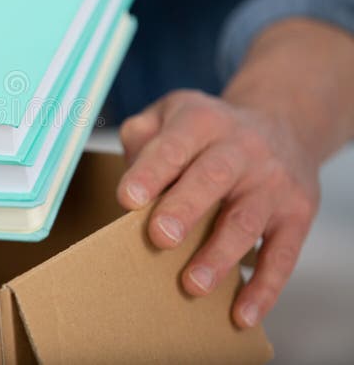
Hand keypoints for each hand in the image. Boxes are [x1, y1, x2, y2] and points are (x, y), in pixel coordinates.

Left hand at [116, 89, 319, 328]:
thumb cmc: (208, 130)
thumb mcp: (172, 113)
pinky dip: (263, 288)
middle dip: (185, 208)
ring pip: (245, 221)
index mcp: (203, 122)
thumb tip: (128, 179)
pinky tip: (241, 313)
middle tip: (160, 237)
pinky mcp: (298, 213)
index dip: (151, 171)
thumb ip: (142, 136)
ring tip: (192, 284)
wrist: (282, 123)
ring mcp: (273, 182)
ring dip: (219, 256)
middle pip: (212, 178)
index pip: (174, 146)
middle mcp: (242, 148)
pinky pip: (283, 255)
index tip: (127, 198)